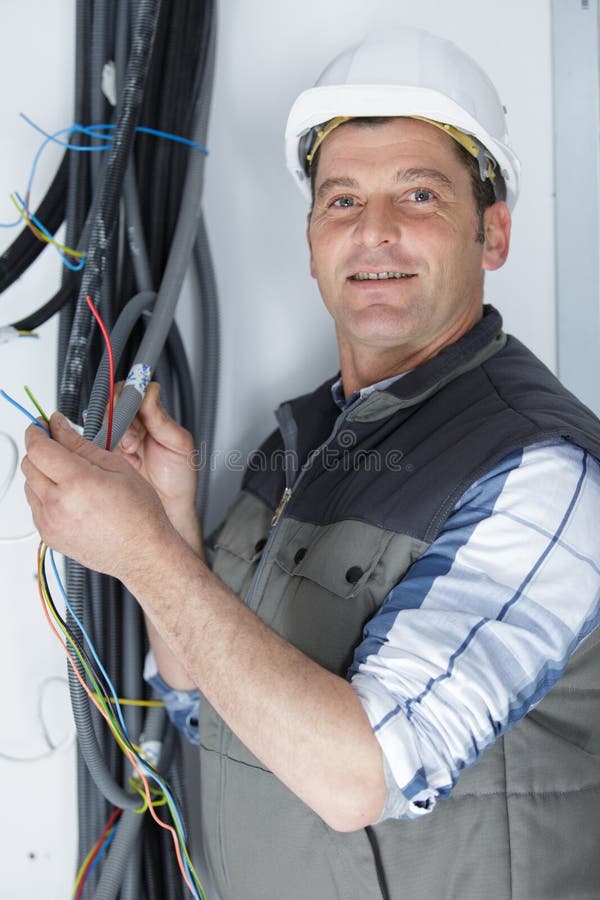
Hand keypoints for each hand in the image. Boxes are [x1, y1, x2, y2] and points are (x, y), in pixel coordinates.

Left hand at [21, 411, 176, 583]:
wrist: (143, 553)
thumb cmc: (139, 514)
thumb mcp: (117, 467)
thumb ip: (81, 444)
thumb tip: (59, 428)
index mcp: (76, 483)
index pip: (38, 448)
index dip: (37, 431)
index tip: (42, 426)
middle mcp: (57, 505)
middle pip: (29, 464)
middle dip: (40, 449)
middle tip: (57, 444)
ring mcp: (50, 524)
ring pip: (29, 485)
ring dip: (42, 473)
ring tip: (69, 474)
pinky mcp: (49, 536)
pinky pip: (35, 507)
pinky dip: (45, 495)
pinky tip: (69, 495)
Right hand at [115, 383, 199, 545]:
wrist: (169, 510)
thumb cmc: (178, 480)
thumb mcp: (178, 445)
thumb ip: (162, 418)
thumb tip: (150, 391)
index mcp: (151, 418)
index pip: (131, 392)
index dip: (129, 399)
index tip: (134, 411)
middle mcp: (131, 426)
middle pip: (111, 405)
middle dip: (118, 420)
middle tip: (130, 441)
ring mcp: (115, 441)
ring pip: (99, 424)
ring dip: (111, 437)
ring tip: (129, 455)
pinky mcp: (102, 457)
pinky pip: (90, 444)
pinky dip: (99, 451)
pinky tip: (114, 461)